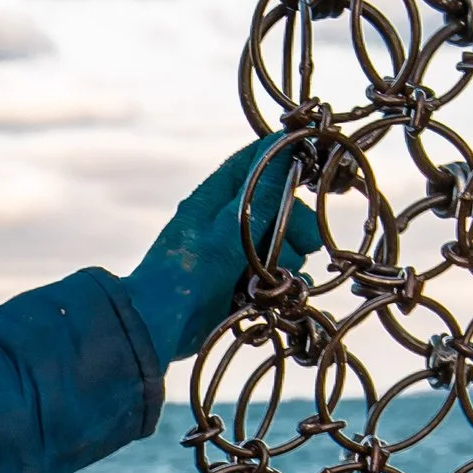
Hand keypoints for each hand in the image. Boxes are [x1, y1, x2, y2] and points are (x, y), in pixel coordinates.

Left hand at [125, 134, 322, 370]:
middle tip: (307, 243)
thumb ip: (261, 192)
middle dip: (295, 224)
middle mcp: (227, 218)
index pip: (256, 161)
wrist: (160, 327)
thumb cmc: (188, 273)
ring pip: (279, 241)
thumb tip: (285, 145)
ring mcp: (233, 250)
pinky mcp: (239, 280)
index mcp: (218, 196)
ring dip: (287, 257)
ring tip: (278, 274)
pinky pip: (273, 271)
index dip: (286, 161)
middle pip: (277, 206)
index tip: (312, 170)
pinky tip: (284, 289)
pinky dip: (282, 279)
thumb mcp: (230, 228)